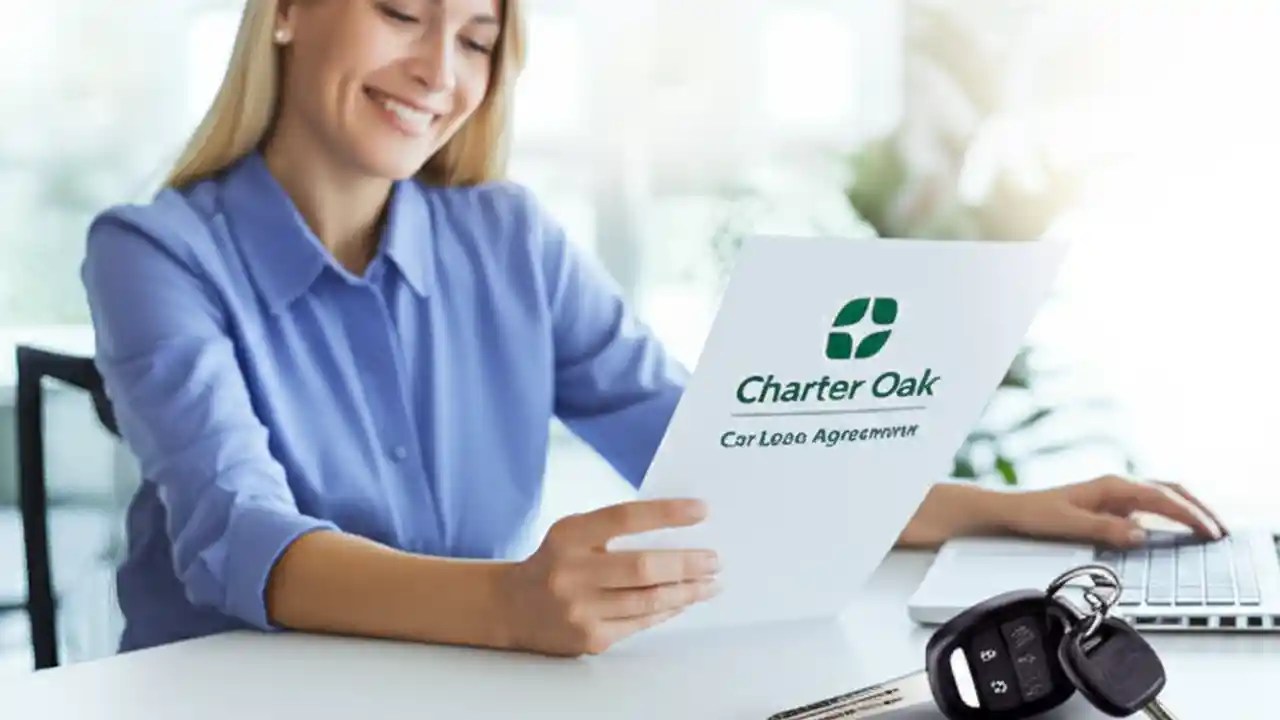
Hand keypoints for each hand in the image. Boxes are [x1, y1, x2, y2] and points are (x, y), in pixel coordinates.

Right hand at [496, 499, 719, 656]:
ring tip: (709, 583)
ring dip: (687, 591)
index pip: (625, 518)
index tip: (702, 511)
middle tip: (715, 559)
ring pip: (648, 599)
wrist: (512, 607)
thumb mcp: (574, 533)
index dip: (667, 513)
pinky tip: (683, 601)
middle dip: (687, 563)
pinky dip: (667, 610)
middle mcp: (572, 572)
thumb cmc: (555, 562)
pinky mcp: (590, 638)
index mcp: (569, 535)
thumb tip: (678, 530)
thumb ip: (615, 529)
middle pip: (643, 566)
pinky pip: (641, 623)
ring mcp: (580, 609)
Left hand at [1001, 475, 1225, 547]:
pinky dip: (1171, 514)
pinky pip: (1150, 507)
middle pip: (1169, 491)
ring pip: (1162, 496)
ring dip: (1187, 509)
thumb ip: (1105, 530)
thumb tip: (1140, 535)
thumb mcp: (1069, 525)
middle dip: (1197, 508)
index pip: (1161, 498)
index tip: (1208, 530)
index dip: (1188, 515)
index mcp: (1111, 487)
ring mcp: (1115, 496)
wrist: (1012, 511)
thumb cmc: (1036, 514)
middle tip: (1220, 530)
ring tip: (1209, 527)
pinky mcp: (1111, 507)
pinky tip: (1178, 528)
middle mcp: (1117, 487)